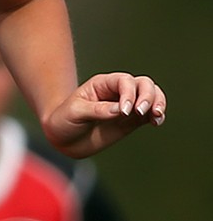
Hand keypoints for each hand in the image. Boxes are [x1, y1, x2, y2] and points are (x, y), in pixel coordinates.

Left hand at [43, 73, 165, 157]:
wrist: (62, 138)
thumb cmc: (64, 120)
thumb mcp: (75, 112)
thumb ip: (98, 110)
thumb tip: (121, 110)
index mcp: (103, 84)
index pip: (124, 81)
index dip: (128, 93)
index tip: (123, 112)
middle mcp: (118, 92)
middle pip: (143, 84)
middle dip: (147, 96)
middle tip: (141, 112)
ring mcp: (127, 106)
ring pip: (151, 96)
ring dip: (158, 103)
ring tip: (156, 116)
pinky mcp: (131, 121)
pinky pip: (149, 115)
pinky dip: (156, 117)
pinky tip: (156, 122)